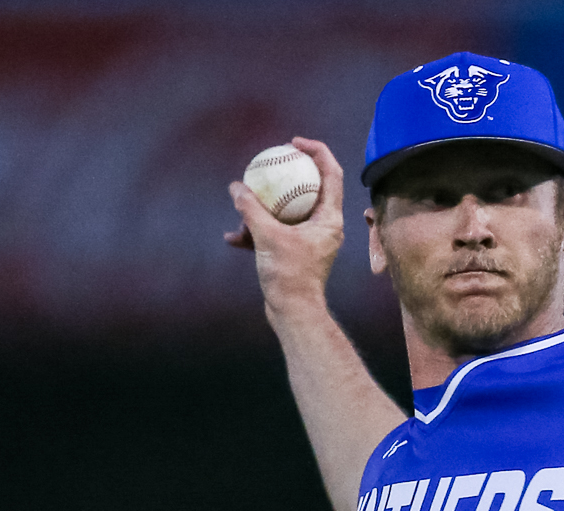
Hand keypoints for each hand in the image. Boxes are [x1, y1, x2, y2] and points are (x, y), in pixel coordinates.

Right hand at [226, 136, 345, 310]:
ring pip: (288, 212)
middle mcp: (325, 227)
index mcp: (329, 219)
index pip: (331, 173)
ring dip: (264, 208)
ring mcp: (311, 240)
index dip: (316, 151)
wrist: (293, 313)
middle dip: (288, 174)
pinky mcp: (296, 254)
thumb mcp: (267, 237)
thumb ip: (251, 209)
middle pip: (310, 188)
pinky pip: (276, 234)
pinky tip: (233, 237)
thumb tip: (236, 187)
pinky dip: (256, 233)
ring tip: (243, 207)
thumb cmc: (289, 276)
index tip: (293, 143)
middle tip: (270, 161)